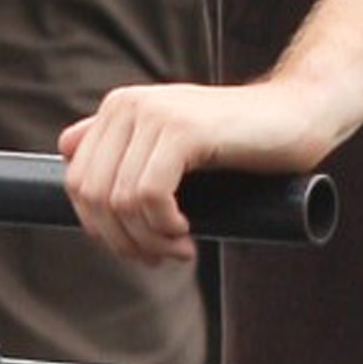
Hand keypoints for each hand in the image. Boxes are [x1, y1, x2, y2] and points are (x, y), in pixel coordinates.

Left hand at [59, 76, 329, 266]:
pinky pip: (147, 195)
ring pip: (120, 201)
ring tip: (179, 250)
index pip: (77, 184)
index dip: (101, 228)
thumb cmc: (240, 141)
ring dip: (148, 240)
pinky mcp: (181, 130)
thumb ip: (122, 141)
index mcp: (117, 110)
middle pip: (91, 195)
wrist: (298, 115)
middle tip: (160, 257)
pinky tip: (186, 235)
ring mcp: (152, 114)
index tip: (138, 247)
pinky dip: (162, 227)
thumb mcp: (172, 144)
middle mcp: (127, 106)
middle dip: (121, 239)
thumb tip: (64, 147)